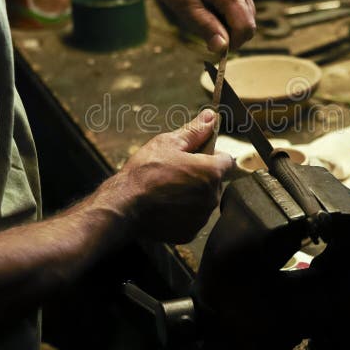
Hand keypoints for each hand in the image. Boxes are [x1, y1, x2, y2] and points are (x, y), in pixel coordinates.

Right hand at [115, 109, 232, 243]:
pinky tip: (165, 205)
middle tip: (175, 172)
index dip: (211, 155)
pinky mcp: (190, 232)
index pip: (226, 160)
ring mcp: (201, 217)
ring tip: (167, 189)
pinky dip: (182, 212)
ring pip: (203, 201)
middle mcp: (212, 197)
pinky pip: (192, 218)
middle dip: (200, 176)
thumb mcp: (168, 143)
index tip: (195, 156)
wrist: (124, 205)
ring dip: (192, 195)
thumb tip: (211, 117)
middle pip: (214, 182)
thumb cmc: (145, 172)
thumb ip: (194, 131)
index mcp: (211, 172)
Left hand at [149, 0, 255, 53]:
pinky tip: (207, 4)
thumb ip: (204, 26)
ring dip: (229, 22)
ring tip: (203, 15)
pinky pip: (240, 1)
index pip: (246, 28)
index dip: (232, 44)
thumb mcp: (182, 3)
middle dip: (231, 34)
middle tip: (205, 32)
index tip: (214, 48)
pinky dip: (228, 10)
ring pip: (245, 12)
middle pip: (248, 22)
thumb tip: (221, 47)